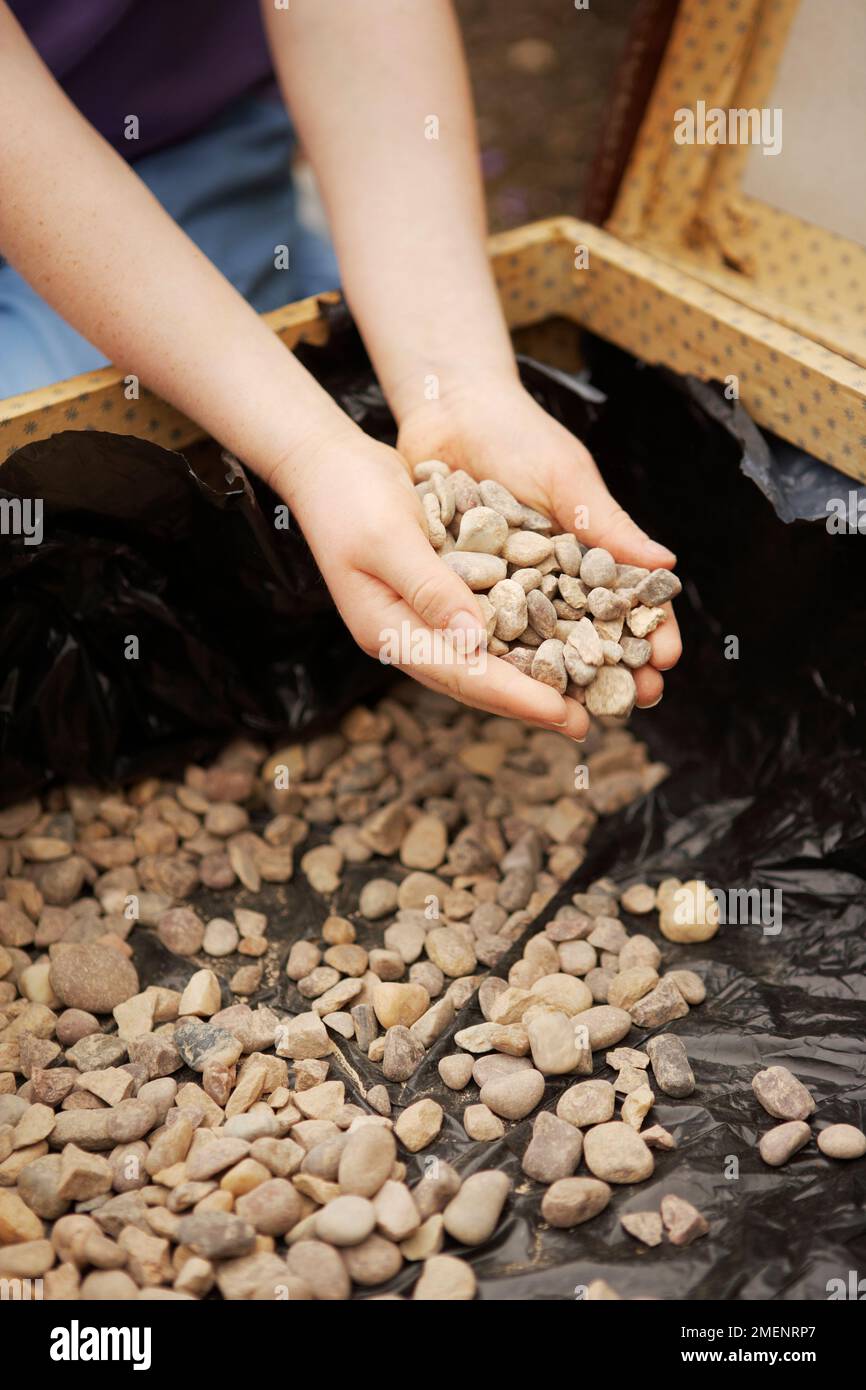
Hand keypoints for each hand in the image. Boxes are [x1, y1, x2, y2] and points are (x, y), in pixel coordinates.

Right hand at [270, 429, 588, 738]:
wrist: (326, 465)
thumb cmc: (349, 496)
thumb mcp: (389, 537)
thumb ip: (430, 588)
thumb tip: (475, 639)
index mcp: (387, 629)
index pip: (461, 675)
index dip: (515, 697)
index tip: (562, 713)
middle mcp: (405, 634)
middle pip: (476, 681)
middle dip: (529, 703)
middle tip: (584, 723)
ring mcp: (418, 618)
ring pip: (481, 661)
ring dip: (528, 680)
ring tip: (576, 698)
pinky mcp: (435, 597)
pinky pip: (483, 630)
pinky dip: (518, 642)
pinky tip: (553, 645)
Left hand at [398, 374, 681, 707]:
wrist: (448, 411)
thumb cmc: (515, 434)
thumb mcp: (565, 478)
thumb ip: (606, 525)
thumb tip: (666, 565)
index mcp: (589, 551)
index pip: (632, 600)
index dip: (652, 631)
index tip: (665, 659)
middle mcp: (553, 576)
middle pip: (592, 636)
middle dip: (616, 671)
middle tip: (635, 702)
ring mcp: (509, 587)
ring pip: (540, 645)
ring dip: (561, 679)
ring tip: (577, 710)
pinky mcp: (465, 589)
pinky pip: (484, 630)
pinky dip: (499, 658)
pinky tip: (509, 686)